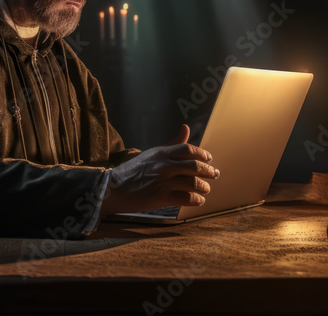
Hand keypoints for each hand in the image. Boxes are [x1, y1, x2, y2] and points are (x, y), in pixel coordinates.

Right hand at [101, 124, 219, 214]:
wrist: (113, 189)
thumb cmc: (133, 171)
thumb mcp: (152, 153)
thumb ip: (172, 143)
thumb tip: (186, 127)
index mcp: (162, 153)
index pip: (189, 150)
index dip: (203, 155)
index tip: (209, 159)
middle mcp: (164, 165)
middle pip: (195, 166)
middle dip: (209, 172)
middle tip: (214, 175)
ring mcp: (163, 181)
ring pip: (193, 183)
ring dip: (204, 187)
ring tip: (206, 189)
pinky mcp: (162, 197)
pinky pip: (186, 198)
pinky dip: (196, 200)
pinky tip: (198, 200)